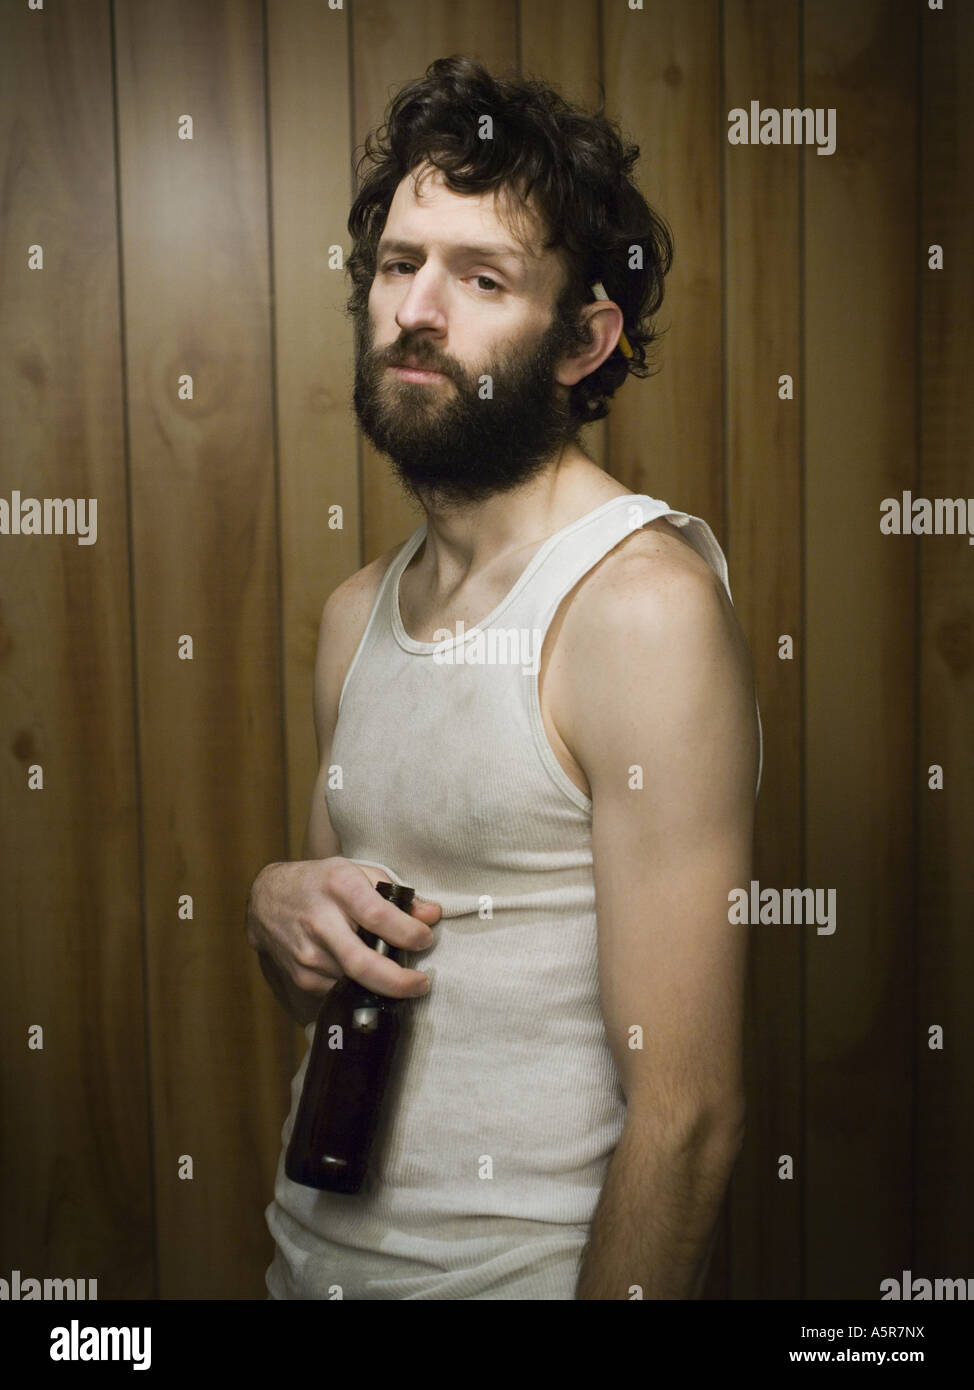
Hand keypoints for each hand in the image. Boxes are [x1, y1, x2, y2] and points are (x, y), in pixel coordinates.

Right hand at [246, 858, 440, 1004]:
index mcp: (338, 887)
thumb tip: (432, 915)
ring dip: (381, 984)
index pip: (377, 916)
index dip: (408, 932)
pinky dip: (360, 987)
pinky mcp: (302, 977)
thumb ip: (397, 892)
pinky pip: (340, 991)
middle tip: (421, 985)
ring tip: (395, 974)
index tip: (425, 939)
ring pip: (355, 982)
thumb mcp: (357, 872)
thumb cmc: (321, 882)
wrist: (267, 901)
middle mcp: (320, 922)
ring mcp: (308, 954)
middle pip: (363, 964)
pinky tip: (367, 976)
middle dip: (398, 982)